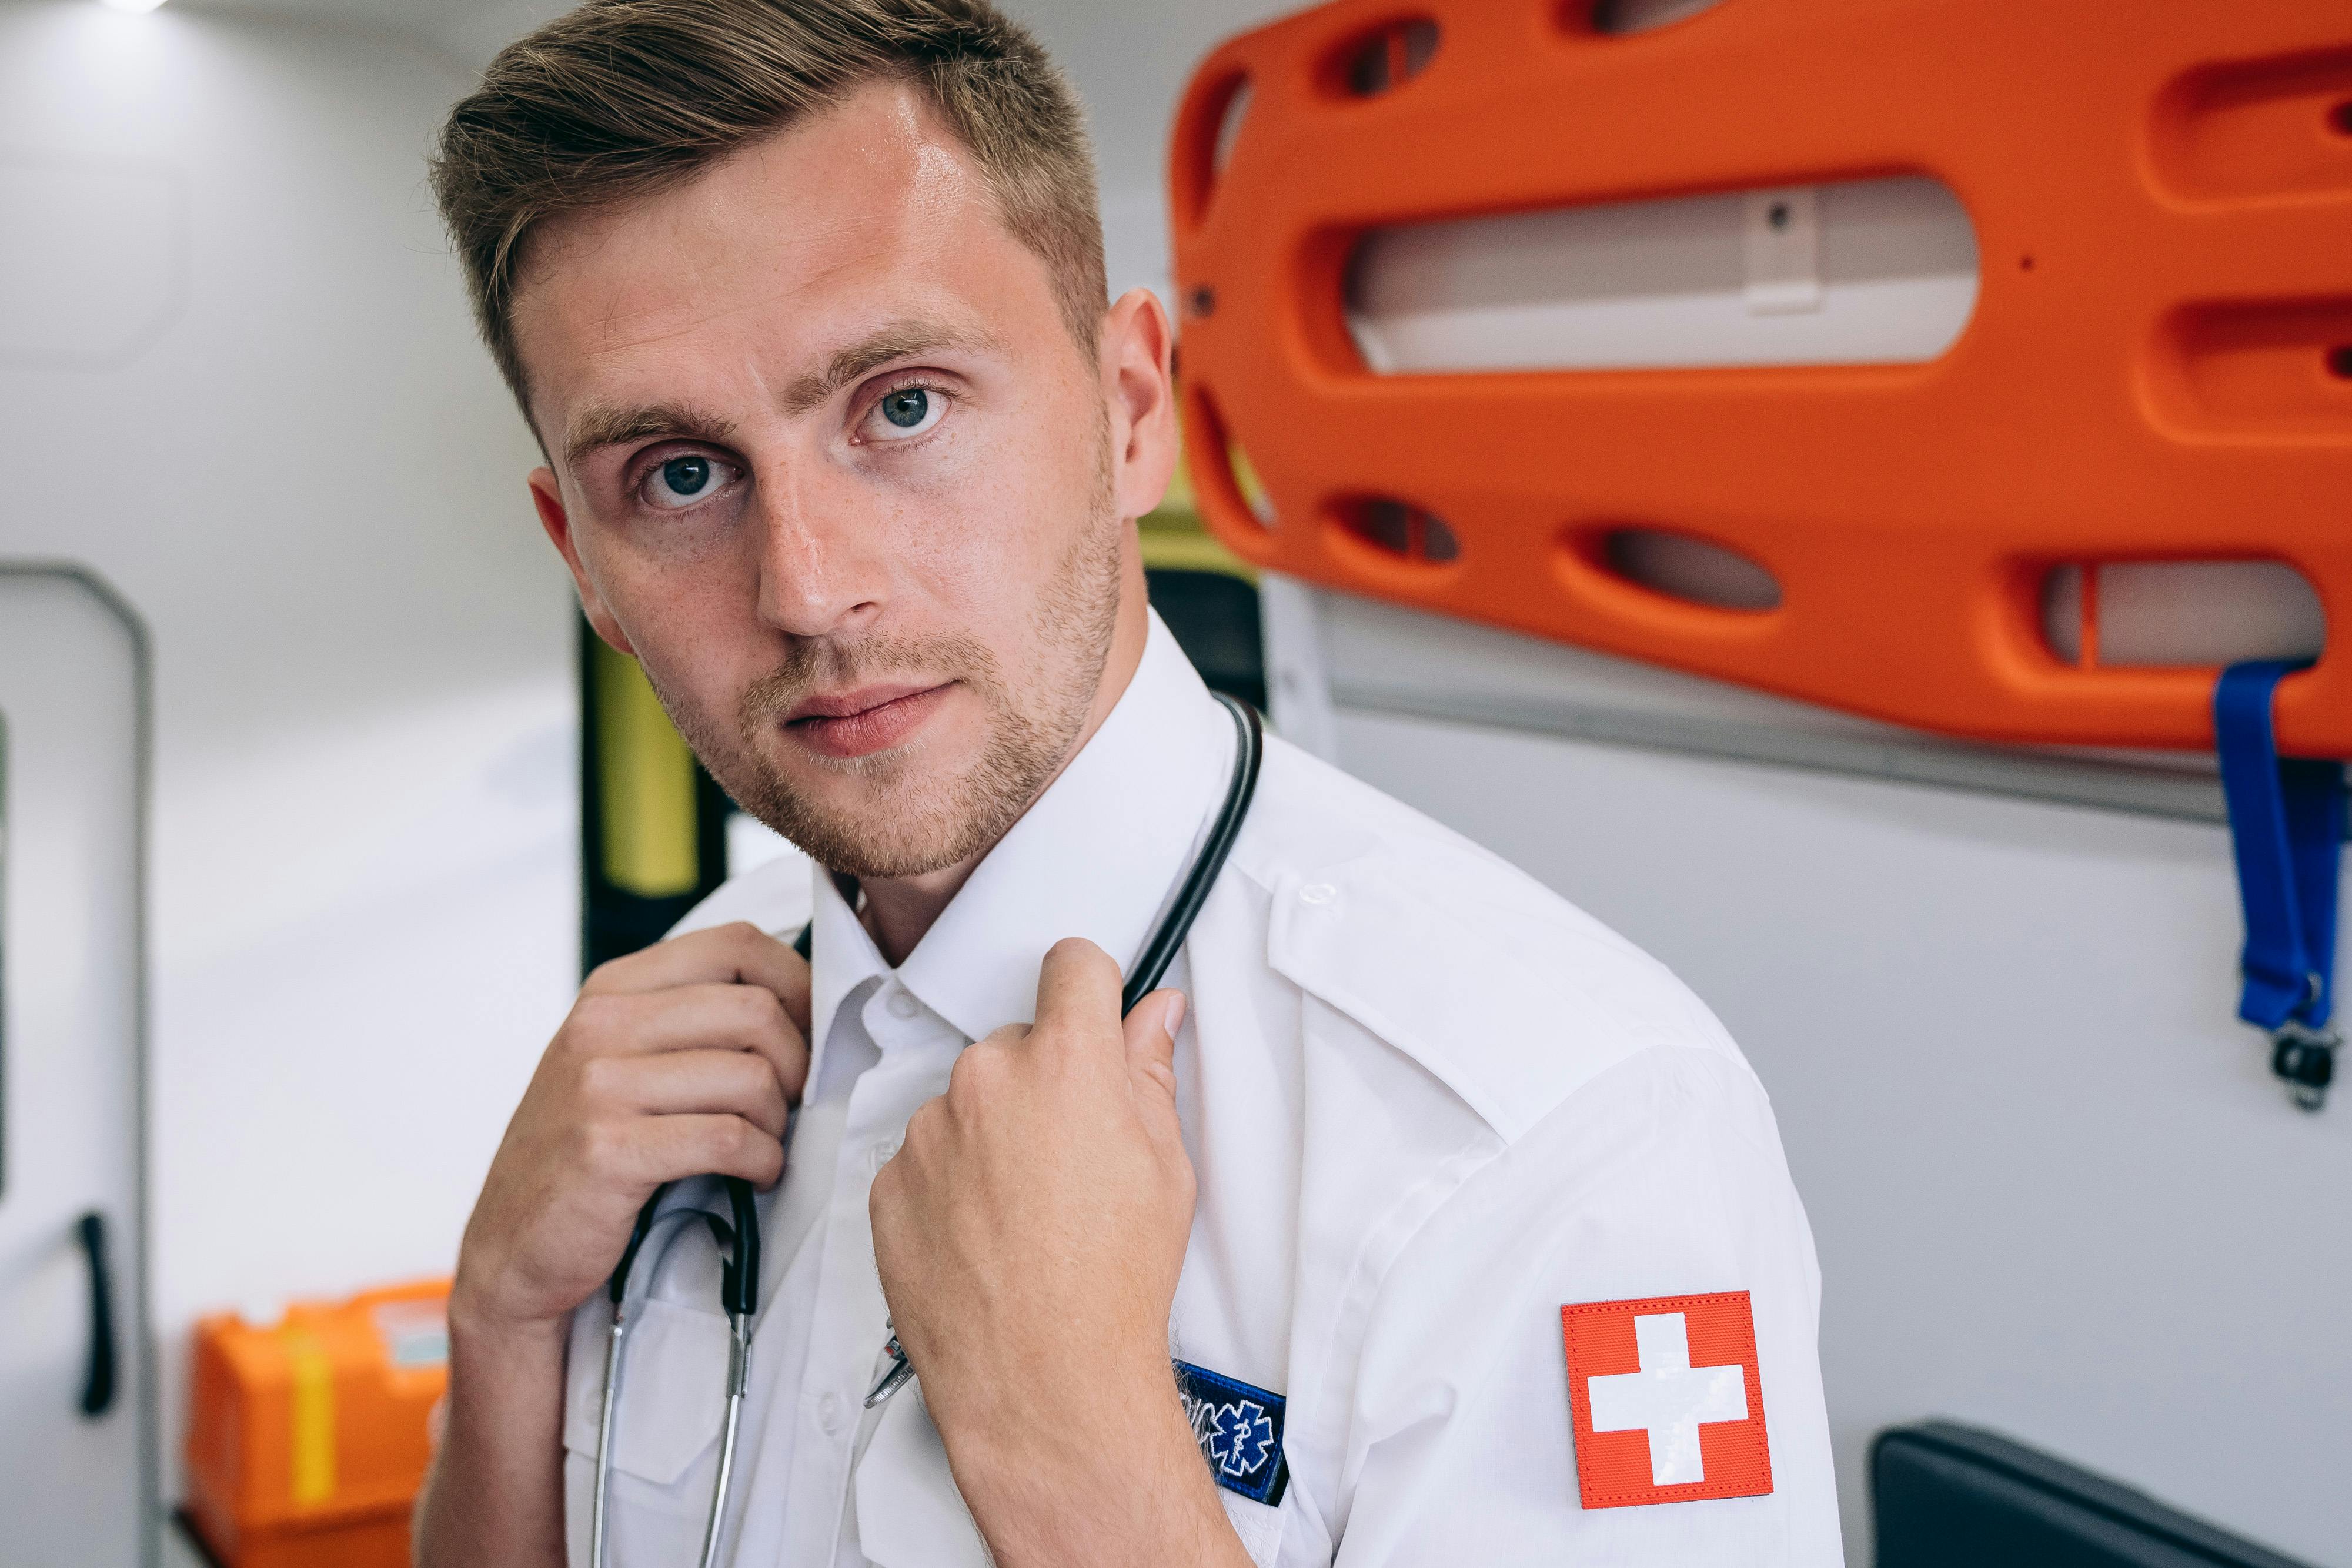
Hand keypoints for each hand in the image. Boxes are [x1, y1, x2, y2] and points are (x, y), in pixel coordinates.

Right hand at [452, 922, 809, 1342]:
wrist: (512, 1245)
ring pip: (750, 1076)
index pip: (736, 943)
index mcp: (613, 989)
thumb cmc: (585, 1149)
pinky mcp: (609, 1151)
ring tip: (765, 1144)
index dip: (797, 983)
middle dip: (798, 1061)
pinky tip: (756, 1175)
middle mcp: (601, 1025)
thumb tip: (799, 1001)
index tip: (811, 1031)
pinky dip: (763, 1161)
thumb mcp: (621, 1059)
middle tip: (794, 1102)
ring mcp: (600, 1087)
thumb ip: (688, 1019)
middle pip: (755, 1009)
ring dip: (779, 1120)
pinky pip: (728, 1138)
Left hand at [872, 939, 1237, 1565]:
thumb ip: (1151, 1071)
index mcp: (1065, 1062)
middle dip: (1043, 1081)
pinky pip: (924, 1157)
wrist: (1045, 1380)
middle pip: (1016, 1044)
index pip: (1071, 964)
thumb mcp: (1166, 1165)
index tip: (1092, 1014)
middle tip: (1072, 1153)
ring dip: (990, 1133)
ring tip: (1027, 1210)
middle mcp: (986, 1080)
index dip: (1090, 988)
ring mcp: (928, 1132)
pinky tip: (986, 1235)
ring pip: (966, 1102)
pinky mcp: (889, 1182)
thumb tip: (1155, 1016)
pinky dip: (950, 1182)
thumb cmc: (1113, 1282)